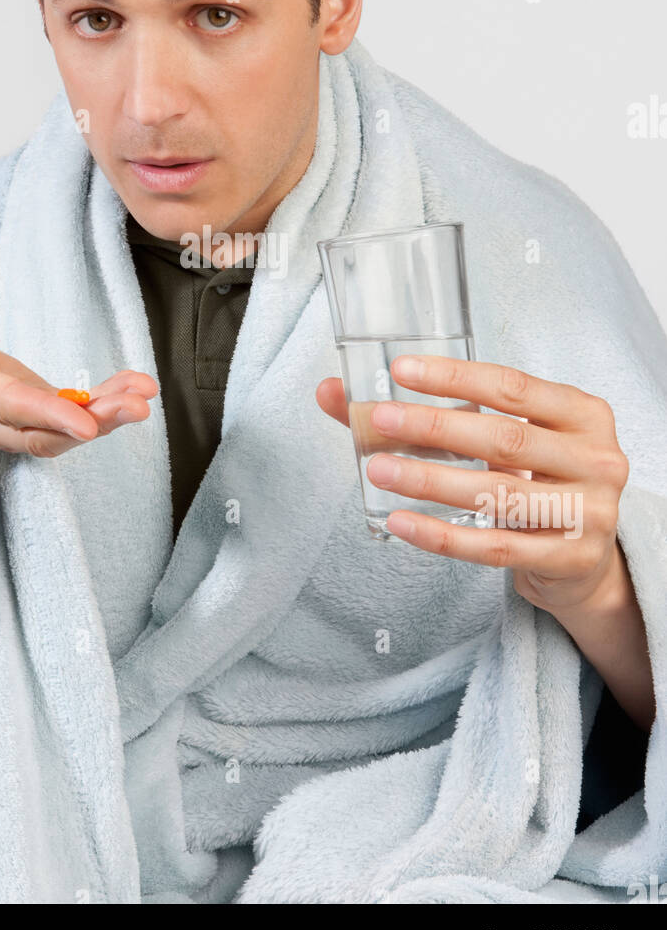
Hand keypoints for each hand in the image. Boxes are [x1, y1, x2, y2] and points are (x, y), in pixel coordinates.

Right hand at [0, 281, 157, 455]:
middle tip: (136, 408)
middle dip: (93, 424)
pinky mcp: (40, 422)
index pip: (4, 406)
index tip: (87, 423)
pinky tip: (136, 387)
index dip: (46, 414)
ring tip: (142, 399)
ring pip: (63, 435)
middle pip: (41, 433)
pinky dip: (108, 406)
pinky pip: (76, 421)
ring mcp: (14, 428)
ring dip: (108, 419)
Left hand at [316, 355, 630, 611]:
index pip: (514, 387)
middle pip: (504, 439)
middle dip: (435, 429)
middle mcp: (596, 459)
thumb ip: (434, 414)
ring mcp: (587, 513)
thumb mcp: (506, 438)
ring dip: (431, 481)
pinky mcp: (569, 559)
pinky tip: (401, 522)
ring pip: (497, 494)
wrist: (585, 560)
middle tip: (379, 419)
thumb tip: (334, 391)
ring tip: (379, 469)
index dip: (456, 378)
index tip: (402, 370)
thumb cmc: (538, 481)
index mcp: (582, 414)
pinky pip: (494, 547)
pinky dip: (442, 535)